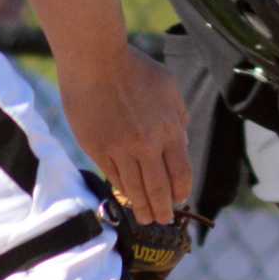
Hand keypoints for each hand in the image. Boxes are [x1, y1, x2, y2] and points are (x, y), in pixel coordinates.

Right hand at [59, 44, 192, 225]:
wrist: (96, 60)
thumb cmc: (135, 69)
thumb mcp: (168, 88)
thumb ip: (178, 117)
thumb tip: (182, 143)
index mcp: (169, 129)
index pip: (181, 174)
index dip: (181, 192)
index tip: (180, 200)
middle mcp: (146, 144)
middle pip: (158, 189)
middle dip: (163, 209)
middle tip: (163, 219)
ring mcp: (120, 149)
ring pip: (134, 189)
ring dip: (142, 208)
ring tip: (145, 218)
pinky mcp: (97, 149)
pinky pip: (113, 176)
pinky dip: (122, 190)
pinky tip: (126, 196)